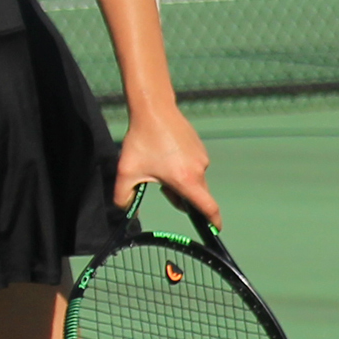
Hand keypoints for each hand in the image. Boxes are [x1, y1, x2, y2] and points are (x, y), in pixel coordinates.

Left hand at [116, 107, 221, 228]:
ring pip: (194, 179)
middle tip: (162, 188)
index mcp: (186, 180)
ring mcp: (202, 157)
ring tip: (159, 166)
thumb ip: (123, 196)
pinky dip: (183, 169)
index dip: (213, 221)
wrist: (153, 109)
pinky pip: (194, 166)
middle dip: (182, 197)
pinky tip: (166, 156)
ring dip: (180, 182)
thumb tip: (125, 210)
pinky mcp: (200, 147)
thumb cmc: (141, 140)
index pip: (208, 207)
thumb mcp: (126, 172)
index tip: (215, 229)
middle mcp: (199, 169)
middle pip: (197, 194)